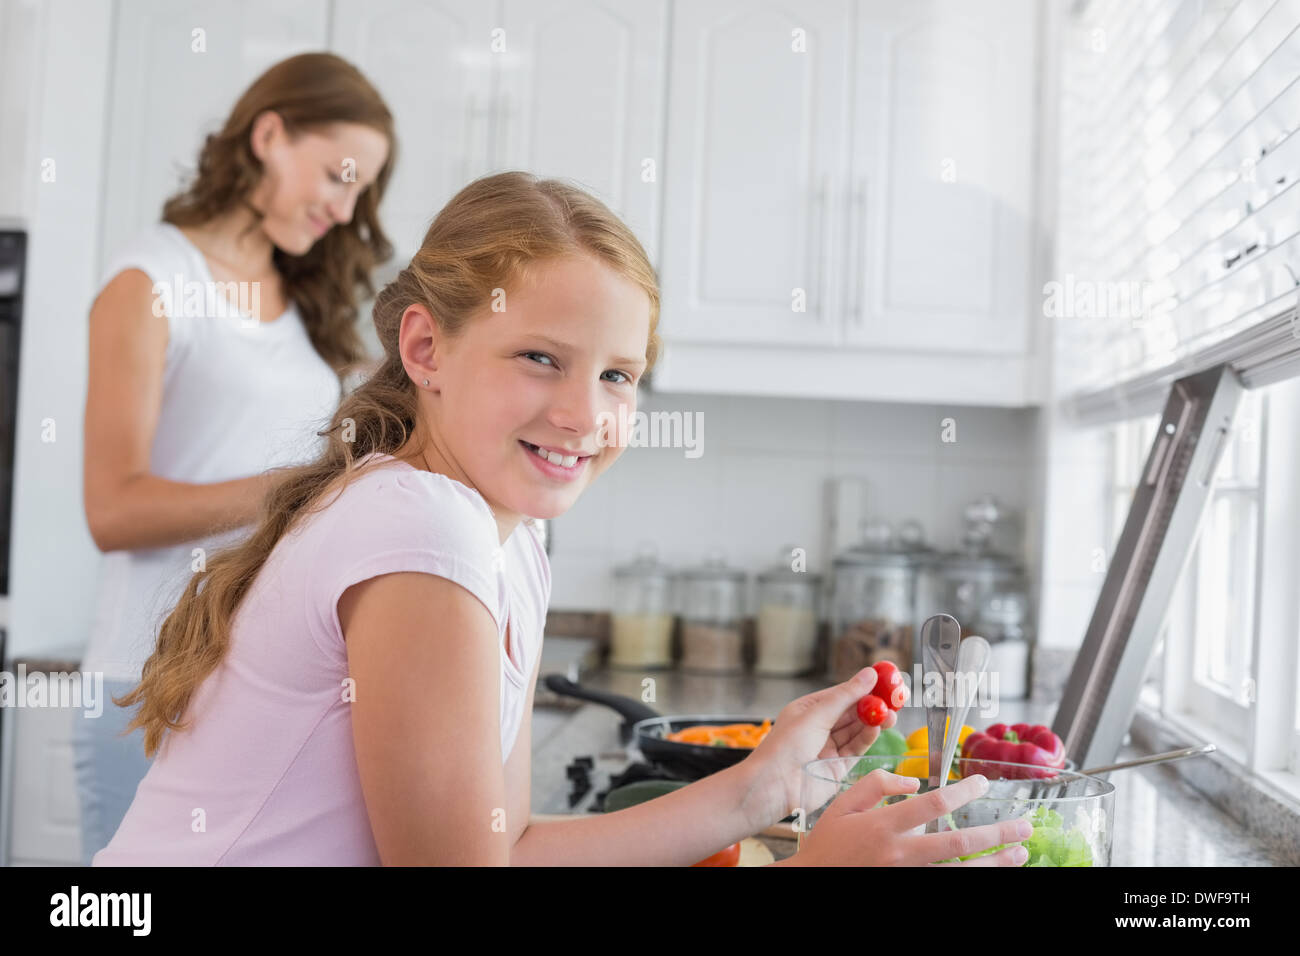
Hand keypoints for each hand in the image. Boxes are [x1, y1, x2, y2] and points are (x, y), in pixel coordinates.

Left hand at [741, 667, 896, 829]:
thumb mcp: (816, 714)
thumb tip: (869, 674)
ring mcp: (828, 747)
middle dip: (873, 705)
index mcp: (808, 710)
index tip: (885, 680)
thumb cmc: (785, 746)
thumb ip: (845, 696)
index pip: (841, 694)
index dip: (863, 687)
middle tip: (895, 698)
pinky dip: (867, 737)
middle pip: (852, 712)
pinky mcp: (837, 766)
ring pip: (856, 730)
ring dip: (873, 721)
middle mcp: (819, 727)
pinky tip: (877, 727)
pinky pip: (856, 748)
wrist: (773, 787)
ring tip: (891, 714)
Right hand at [792, 771, 1032, 865]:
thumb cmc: (827, 843)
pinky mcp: (906, 888)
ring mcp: (905, 876)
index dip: (962, 792)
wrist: (813, 881)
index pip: (932, 804)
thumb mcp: (842, 804)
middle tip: (1024, 826)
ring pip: (959, 872)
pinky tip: (990, 871)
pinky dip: (971, 878)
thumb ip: (876, 784)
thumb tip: (913, 780)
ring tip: (1020, 854)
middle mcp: (899, 854)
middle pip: (957, 844)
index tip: (982, 783)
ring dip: (994, 863)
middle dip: (995, 834)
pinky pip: (946, 885)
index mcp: (883, 826)